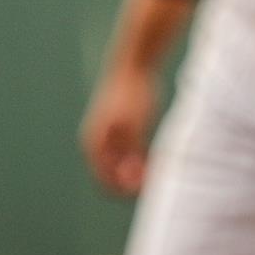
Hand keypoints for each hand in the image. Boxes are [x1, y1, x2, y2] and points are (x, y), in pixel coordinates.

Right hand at [80, 67, 160, 195]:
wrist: (133, 64)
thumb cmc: (133, 93)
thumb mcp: (135, 125)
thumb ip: (132, 152)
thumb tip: (131, 177)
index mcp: (95, 144)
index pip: (106, 182)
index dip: (127, 190)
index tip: (149, 188)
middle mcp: (96, 143)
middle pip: (113, 176)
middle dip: (133, 182)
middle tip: (157, 180)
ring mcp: (106, 137)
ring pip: (122, 166)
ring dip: (139, 172)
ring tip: (160, 169)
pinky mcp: (118, 130)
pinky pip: (127, 154)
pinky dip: (141, 160)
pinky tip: (158, 158)